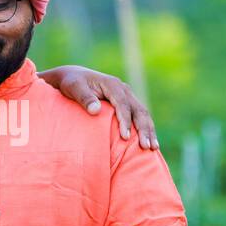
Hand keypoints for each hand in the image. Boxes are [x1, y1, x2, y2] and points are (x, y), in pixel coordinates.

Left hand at [37, 65, 157, 148]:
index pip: (123, 104)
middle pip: (138, 109)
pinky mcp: (127, 103)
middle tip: (146, 147)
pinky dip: (146, 129)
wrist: (74, 77)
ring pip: (143, 113)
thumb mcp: (73, 88)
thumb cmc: (71, 84)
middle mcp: (123, 89)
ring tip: (153, 148)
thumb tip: (96, 110)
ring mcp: (127, 96)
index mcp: (112, 84)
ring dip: (149, 130)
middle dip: (144, 128)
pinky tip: (149, 143)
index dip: (125, 120)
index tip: (125, 137)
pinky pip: (139, 116)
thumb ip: (84, 98)